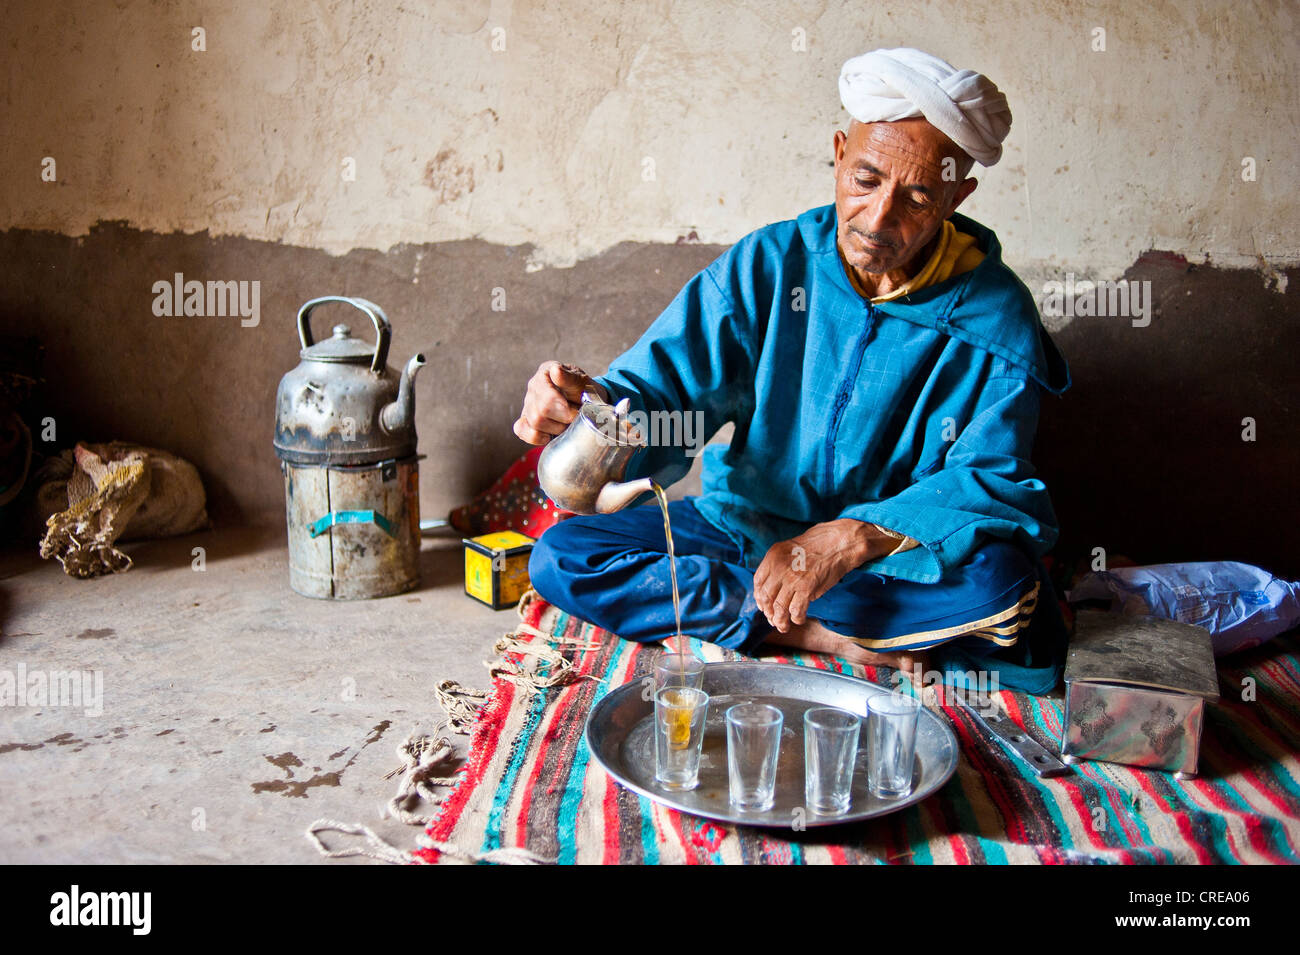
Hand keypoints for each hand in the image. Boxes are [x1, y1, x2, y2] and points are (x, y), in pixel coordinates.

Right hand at [513, 361, 608, 444]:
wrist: (586, 401)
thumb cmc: (583, 389)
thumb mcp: (582, 382)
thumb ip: (570, 378)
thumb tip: (555, 371)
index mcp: (546, 374)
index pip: (547, 397)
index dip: (563, 409)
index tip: (577, 411)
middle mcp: (533, 388)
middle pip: (540, 412)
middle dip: (563, 420)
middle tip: (575, 418)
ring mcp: (528, 404)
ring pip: (534, 423)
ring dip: (555, 428)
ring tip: (567, 423)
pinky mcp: (526, 419)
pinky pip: (522, 430)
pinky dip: (536, 436)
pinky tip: (549, 435)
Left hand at [752, 520, 884, 632]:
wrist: (838, 543)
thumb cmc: (817, 545)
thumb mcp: (789, 549)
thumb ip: (778, 566)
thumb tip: (773, 588)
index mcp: (773, 557)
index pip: (758, 582)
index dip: (759, 597)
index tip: (763, 605)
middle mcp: (779, 568)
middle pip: (766, 597)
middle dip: (768, 612)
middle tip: (772, 619)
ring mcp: (792, 580)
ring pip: (779, 608)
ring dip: (780, 621)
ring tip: (783, 626)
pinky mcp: (807, 589)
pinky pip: (796, 611)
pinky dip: (796, 618)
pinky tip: (799, 619)